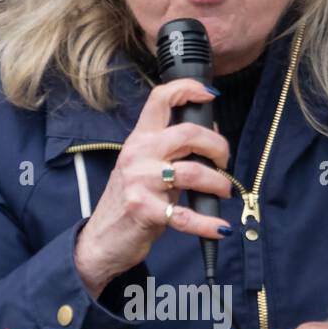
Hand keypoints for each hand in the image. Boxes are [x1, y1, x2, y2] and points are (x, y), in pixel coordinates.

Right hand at [74, 79, 231, 297]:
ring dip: (218, 183)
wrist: (102, 239)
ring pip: (193, 172)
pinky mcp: (145, 211)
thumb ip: (175, 150)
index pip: (160, 99)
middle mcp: (138, 154)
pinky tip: (220, 228)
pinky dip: (208, 223)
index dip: (187, 89)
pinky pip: (185, 216)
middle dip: (218, 147)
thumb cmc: (130, 201)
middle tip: (224, 163)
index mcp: (139, 139)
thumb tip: (213, 134)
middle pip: (188, 134)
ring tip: (223, 192)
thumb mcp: (146, 167)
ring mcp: (140, 182)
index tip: (210, 95)